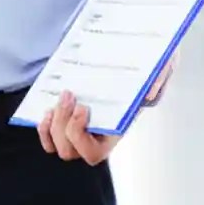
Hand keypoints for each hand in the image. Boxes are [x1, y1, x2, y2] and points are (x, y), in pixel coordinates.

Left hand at [37, 55, 174, 164]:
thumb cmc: (142, 66)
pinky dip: (44, 128)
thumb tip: (149, 92)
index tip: (83, 108)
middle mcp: (96, 137)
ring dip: (52, 125)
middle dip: (63, 125)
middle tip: (69, 96)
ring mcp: (79, 131)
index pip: (93, 153)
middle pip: (69, 151)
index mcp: (116, 131)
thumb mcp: (158, 67)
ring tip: (61, 98)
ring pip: (57, 146)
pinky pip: (49, 138)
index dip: (79, 134)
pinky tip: (48, 109)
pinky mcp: (66, 120)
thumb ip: (159, 78)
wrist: (127, 51)